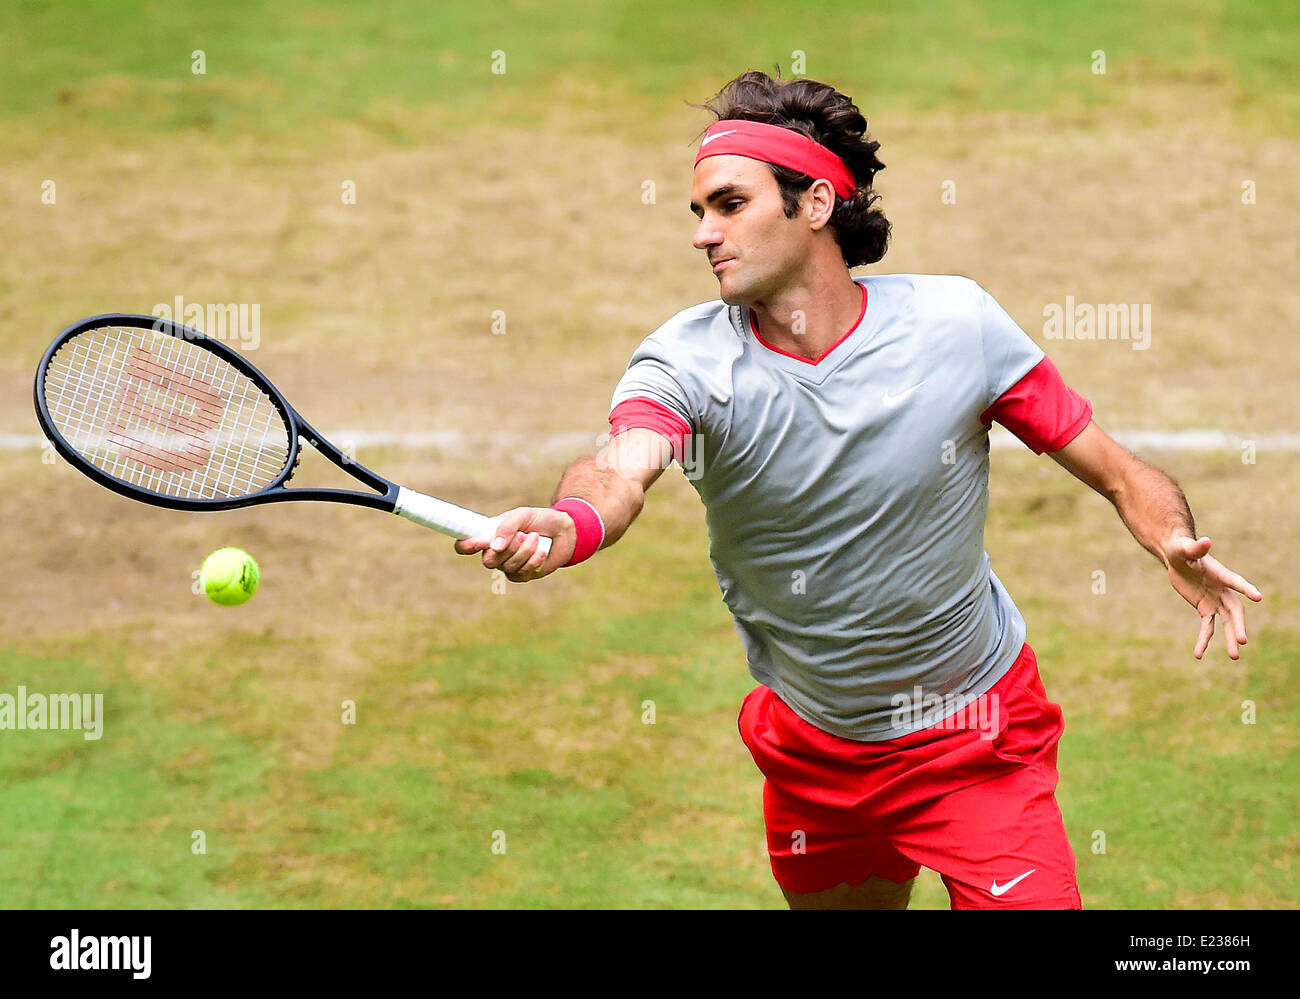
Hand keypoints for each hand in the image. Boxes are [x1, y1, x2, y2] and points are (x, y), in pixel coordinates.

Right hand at [453, 506, 576, 582]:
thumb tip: (495, 546)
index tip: (480, 541)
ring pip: (507, 567)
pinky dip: (534, 560)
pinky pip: (523, 573)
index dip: (466, 546)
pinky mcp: (523, 575)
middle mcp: (495, 553)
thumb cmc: (539, 520)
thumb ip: (507, 526)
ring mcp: (508, 566)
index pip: (465, 546)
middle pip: (487, 561)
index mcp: (488, 535)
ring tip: (535, 537)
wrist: (564, 531)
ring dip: (524, 551)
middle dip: (507, 549)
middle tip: (521, 535)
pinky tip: (542, 550)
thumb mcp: (522, 515)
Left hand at [1161, 535, 1262, 659]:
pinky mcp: (1204, 608)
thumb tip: (1205, 541)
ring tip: (1234, 657)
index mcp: (1220, 574)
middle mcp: (1222, 590)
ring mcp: (1215, 601)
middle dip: (1238, 625)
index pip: (1235, 582)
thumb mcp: (1184, 548)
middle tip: (1242, 641)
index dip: (1245, 588)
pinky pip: (1207, 627)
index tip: (1258, 597)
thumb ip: (1195, 547)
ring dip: (1229, 638)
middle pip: (1234, 610)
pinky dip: (1204, 640)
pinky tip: (1198, 654)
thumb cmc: (1181, 549)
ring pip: (1225, 622)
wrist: (1177, 557)